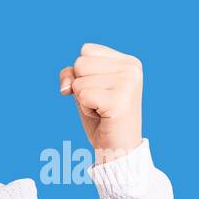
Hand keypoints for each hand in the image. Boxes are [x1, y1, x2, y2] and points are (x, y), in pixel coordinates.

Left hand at [59, 42, 142, 165]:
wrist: (117, 147)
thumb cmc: (100, 117)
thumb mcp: (83, 88)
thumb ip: (70, 74)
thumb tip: (65, 87)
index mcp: (128, 61)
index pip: (86, 50)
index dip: (82, 73)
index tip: (100, 90)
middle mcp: (132, 68)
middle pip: (80, 63)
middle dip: (82, 86)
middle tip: (100, 102)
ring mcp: (128, 83)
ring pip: (79, 81)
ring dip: (84, 99)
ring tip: (102, 109)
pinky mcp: (119, 100)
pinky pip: (82, 96)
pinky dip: (85, 109)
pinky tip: (102, 115)